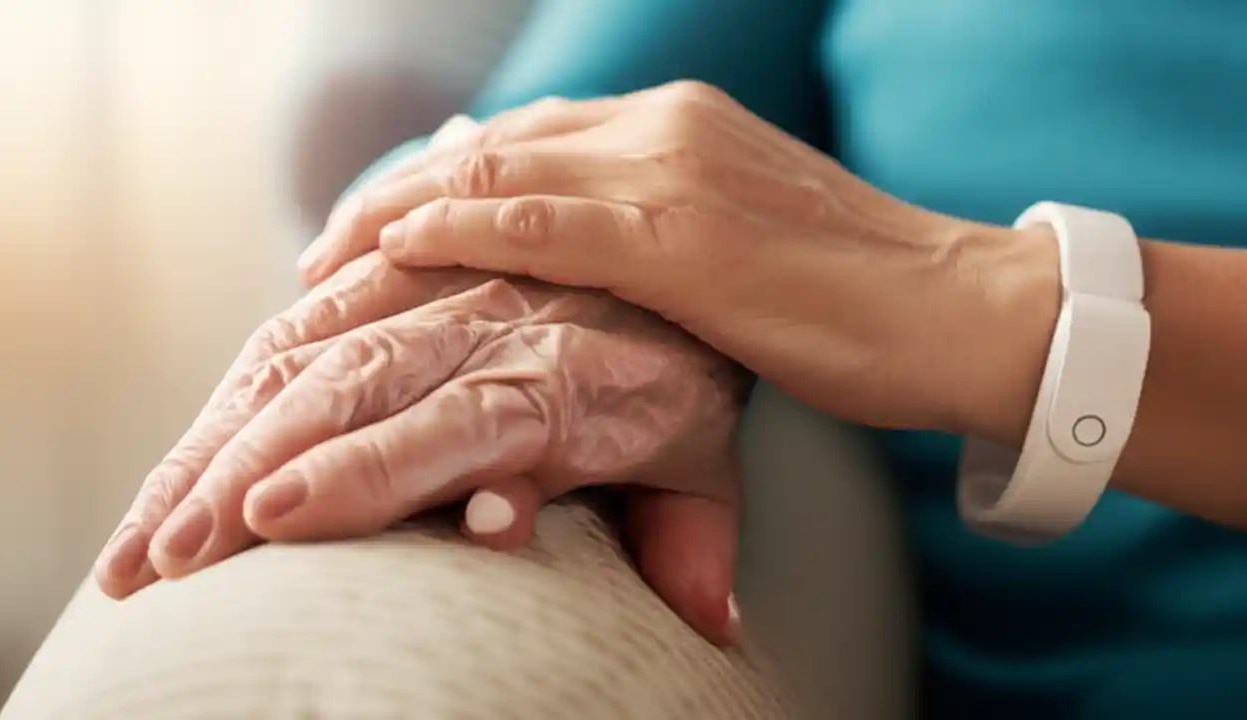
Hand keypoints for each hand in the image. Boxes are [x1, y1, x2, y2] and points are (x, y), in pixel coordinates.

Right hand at [96, 255, 747, 644]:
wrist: (669, 238)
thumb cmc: (690, 372)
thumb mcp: (707, 459)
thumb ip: (692, 539)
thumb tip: (713, 628)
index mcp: (562, 378)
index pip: (454, 425)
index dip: (367, 471)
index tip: (277, 518)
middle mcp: (485, 325)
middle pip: (352, 388)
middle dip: (251, 469)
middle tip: (169, 555)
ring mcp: (431, 290)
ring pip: (304, 352)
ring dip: (219, 438)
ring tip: (150, 530)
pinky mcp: (396, 270)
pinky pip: (304, 314)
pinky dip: (239, 382)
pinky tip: (189, 450)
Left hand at [298, 81, 1060, 441]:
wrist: (958, 308)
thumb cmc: (857, 298)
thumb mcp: (744, 246)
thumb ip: (665, 236)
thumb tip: (595, 265)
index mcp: (679, 126)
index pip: (530, 141)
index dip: (442, 182)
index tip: (380, 229)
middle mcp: (664, 127)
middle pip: (494, 146)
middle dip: (398, 195)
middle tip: (326, 245)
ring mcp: (671, 173)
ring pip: (497, 172)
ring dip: (401, 214)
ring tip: (329, 257)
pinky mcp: (682, 236)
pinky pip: (540, 221)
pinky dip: (459, 230)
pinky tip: (395, 249)